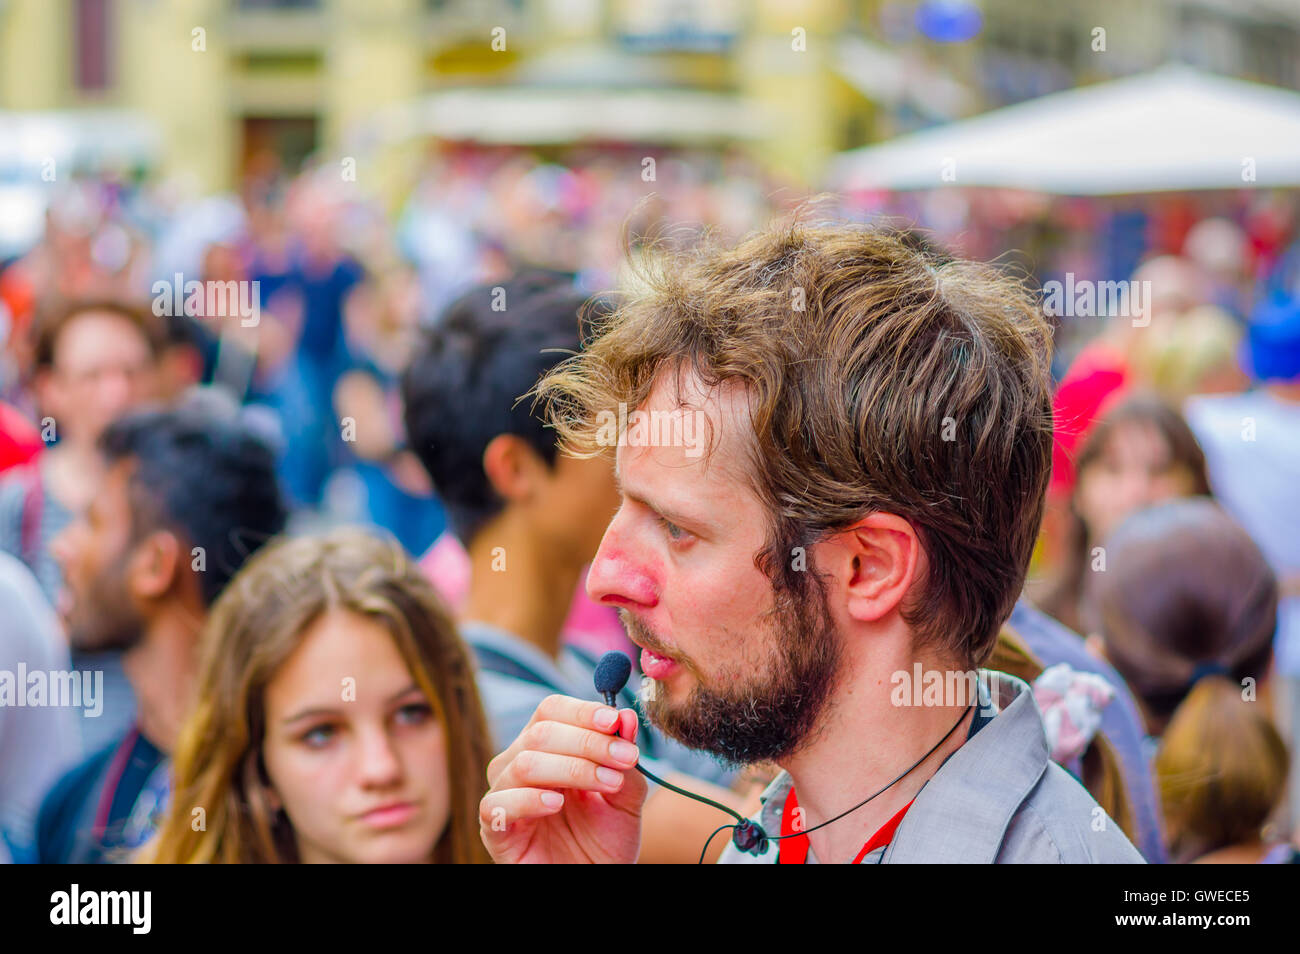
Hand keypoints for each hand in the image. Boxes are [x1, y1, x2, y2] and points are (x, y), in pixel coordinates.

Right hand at [479, 695, 646, 863]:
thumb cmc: (604, 837)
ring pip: (525, 763)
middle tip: (624, 759)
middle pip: (542, 732)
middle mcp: (518, 762)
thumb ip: (624, 757)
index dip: (581, 712)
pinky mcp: (494, 828)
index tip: (614, 721)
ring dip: (572, 768)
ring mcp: (503, 794)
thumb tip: (626, 716)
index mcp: (545, 746)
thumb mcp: (626, 795)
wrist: (594, 880)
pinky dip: (529, 799)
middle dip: (588, 742)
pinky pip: (498, 804)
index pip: (552, 710)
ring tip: (607, 782)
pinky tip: (556, 804)